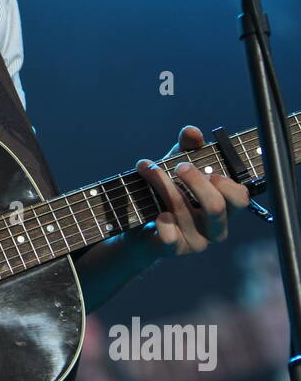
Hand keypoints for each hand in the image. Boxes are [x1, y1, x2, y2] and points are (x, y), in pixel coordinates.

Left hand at [135, 124, 249, 257]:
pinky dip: (163, 223)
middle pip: (216, 207)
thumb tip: (192, 132)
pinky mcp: (173, 249)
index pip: (240, 199)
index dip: (227, 184)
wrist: (139, 224)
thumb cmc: (168, 191)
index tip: (208, 170)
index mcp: (225, 207)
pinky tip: (156, 213)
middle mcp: (215, 227)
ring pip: (184, 211)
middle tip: (179, 166)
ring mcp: (196, 241)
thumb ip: (188, 147)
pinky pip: (171, 238)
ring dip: (163, 185)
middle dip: (195, 181)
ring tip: (148, 168)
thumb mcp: (178, 165)